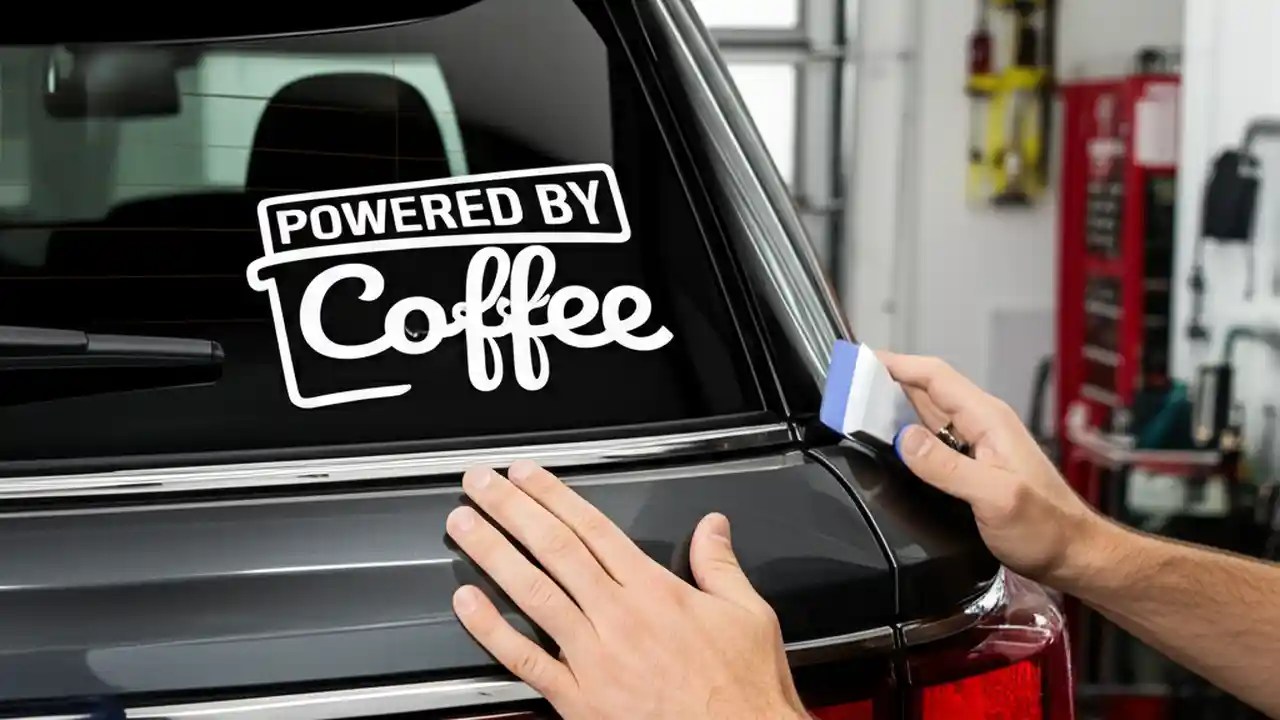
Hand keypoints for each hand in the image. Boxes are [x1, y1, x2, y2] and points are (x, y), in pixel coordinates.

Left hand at [445, 461, 808, 719]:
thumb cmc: (744, 691)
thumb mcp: (749, 615)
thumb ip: (721, 565)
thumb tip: (712, 525)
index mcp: (656, 591)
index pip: (593, 528)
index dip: (554, 495)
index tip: (526, 475)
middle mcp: (619, 617)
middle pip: (555, 548)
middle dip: (512, 509)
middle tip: (481, 483)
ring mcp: (594, 658)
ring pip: (532, 592)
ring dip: (493, 553)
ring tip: (464, 525)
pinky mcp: (579, 700)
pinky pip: (526, 660)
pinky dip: (491, 629)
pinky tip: (467, 603)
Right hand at [880, 351, 1109, 587]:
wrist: (1074, 555)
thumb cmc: (1047, 529)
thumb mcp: (996, 497)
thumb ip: (947, 467)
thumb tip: (902, 439)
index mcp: (988, 420)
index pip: (934, 377)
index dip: (896, 364)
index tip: (860, 360)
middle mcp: (982, 426)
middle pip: (926, 391)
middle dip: (886, 381)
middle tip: (847, 383)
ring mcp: (978, 446)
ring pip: (927, 415)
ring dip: (893, 407)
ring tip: (857, 407)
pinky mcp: (973, 467)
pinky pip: (933, 440)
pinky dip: (906, 435)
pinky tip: (888, 445)